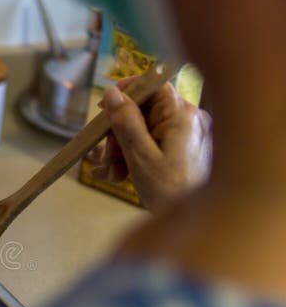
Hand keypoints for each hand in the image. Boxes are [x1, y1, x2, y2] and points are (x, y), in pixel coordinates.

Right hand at [87, 76, 212, 212]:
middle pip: (144, 111)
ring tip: (111, 173)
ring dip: (122, 149)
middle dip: (118, 133)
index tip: (103, 107)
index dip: (126, 91)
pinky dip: (135, 157)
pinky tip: (120, 176)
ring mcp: (188, 135)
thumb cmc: (171, 191)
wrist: (202, 221)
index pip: (153, 85)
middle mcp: (189, 119)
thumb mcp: (140, 156)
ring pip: (145, 129)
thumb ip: (126, 122)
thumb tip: (113, 92)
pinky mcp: (185, 151)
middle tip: (105, 157)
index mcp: (182, 115)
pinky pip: (153, 144)